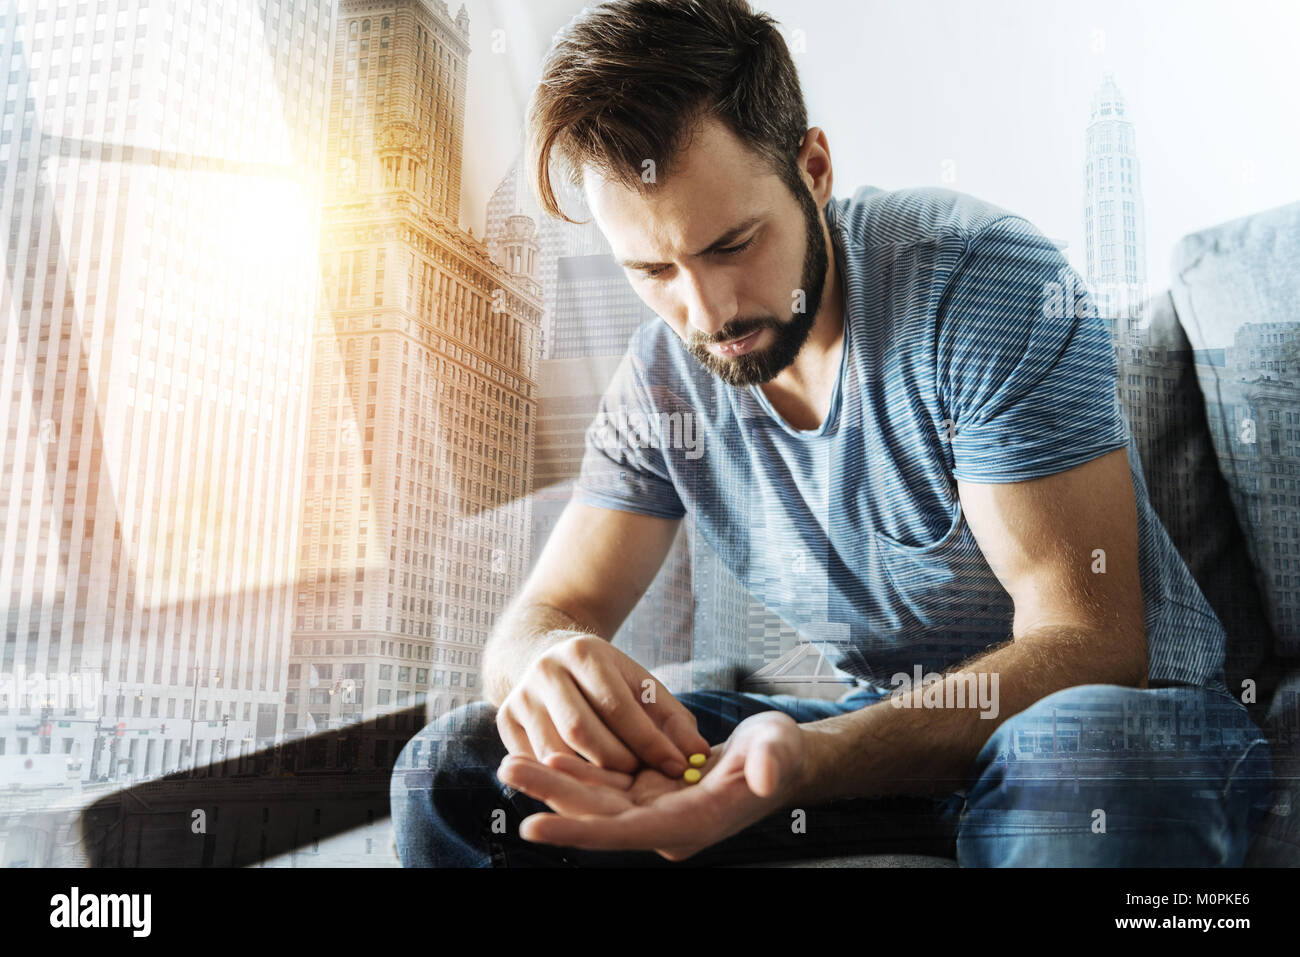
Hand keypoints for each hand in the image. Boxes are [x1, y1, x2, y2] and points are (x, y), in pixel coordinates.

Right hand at [496, 633, 709, 777]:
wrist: (546, 656)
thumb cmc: (606, 680)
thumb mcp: (640, 686)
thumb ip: (673, 720)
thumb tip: (700, 755)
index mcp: (584, 653)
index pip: (618, 706)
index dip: (649, 741)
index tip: (677, 767)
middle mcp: (546, 671)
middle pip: (582, 732)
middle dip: (617, 763)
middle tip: (642, 779)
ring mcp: (520, 696)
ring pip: (554, 754)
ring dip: (589, 778)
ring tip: (618, 786)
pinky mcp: (505, 721)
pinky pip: (534, 762)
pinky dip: (562, 779)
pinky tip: (587, 783)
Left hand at [498, 710, 808, 860]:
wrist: (776, 758)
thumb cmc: (779, 756)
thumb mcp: (778, 753)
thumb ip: (770, 765)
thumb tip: (764, 778)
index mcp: (688, 824)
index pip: (621, 834)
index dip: (577, 830)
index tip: (532, 827)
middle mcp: (662, 824)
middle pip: (596, 816)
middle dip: (551, 796)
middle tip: (508, 769)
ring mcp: (652, 808)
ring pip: (593, 798)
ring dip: (554, 781)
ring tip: (510, 762)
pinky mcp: (648, 789)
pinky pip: (603, 783)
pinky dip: (575, 770)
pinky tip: (544, 752)